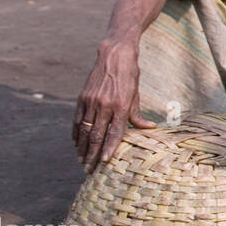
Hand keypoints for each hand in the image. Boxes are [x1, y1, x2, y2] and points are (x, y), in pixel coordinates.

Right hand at [73, 40, 154, 171]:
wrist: (114, 56)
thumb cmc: (129, 76)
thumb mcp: (136, 95)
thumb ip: (138, 115)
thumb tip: (150, 129)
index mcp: (120, 105)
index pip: (114, 132)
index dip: (109, 148)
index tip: (103, 162)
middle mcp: (105, 104)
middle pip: (97, 135)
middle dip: (92, 154)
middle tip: (88, 169)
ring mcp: (91, 101)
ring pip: (84, 129)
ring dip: (82, 147)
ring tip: (81, 161)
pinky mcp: (82, 97)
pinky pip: (77, 119)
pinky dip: (76, 133)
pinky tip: (76, 143)